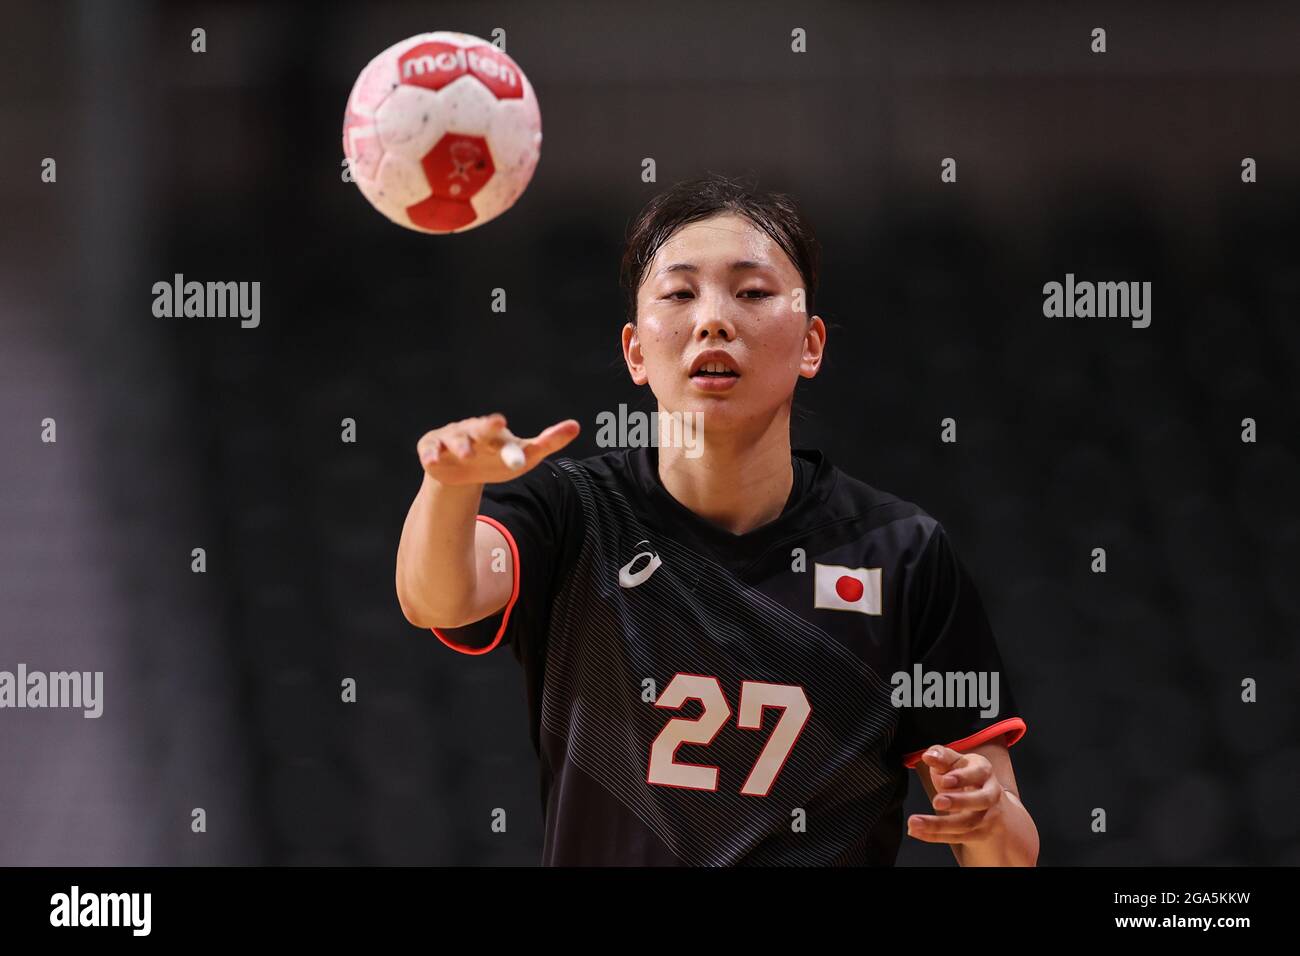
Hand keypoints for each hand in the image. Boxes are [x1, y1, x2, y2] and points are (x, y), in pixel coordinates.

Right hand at [416, 413, 579, 485]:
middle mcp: (474, 432)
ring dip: (462, 446)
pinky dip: (431, 455)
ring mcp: (452, 440)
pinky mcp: (432, 449)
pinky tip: (432, 461)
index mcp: (496, 436)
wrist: (459, 470)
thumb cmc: (494, 459)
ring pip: (457, 440)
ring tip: (468, 454)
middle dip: (489, 426)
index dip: (513, 449)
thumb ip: (548, 442)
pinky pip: (431, 451)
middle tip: (499, 422)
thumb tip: (576, 425)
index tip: (522, 453)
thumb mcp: (522, 455)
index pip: (507, 441)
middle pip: (482, 429)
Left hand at [907, 745, 1008, 846]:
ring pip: (966, 824)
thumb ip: (941, 756)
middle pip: (980, 800)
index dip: (962, 777)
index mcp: (984, 771)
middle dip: (958, 801)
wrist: (988, 800)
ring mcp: (987, 817)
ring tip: (915, 822)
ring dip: (939, 825)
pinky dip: (934, 836)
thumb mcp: (955, 762)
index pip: (978, 773)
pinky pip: (956, 837)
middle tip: (936, 802)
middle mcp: (990, 794)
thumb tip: (928, 755)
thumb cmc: (966, 775)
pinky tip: (917, 832)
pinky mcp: (978, 834)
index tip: (944, 781)